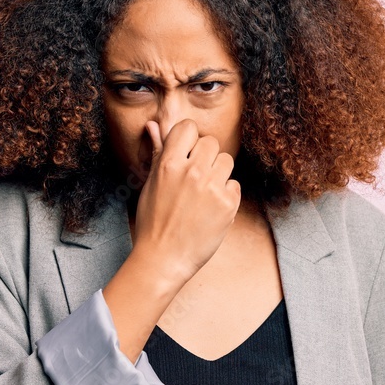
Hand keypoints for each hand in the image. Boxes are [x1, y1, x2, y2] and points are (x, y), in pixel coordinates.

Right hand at [131, 119, 241, 282]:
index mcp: (169, 163)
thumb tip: (153, 125)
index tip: (186, 154)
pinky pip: (234, 185)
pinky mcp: (228, 204)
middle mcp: (192, 171)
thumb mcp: (151, 184)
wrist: (164, 259)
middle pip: (211, 143)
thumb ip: (158, 151)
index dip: (188, 140)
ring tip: (203, 194)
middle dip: (205, 157)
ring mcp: (212, 188)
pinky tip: (210, 209)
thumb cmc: (153, 221)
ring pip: (226, 161)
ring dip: (218, 174)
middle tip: (194, 180)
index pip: (188, 128)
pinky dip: (226, 195)